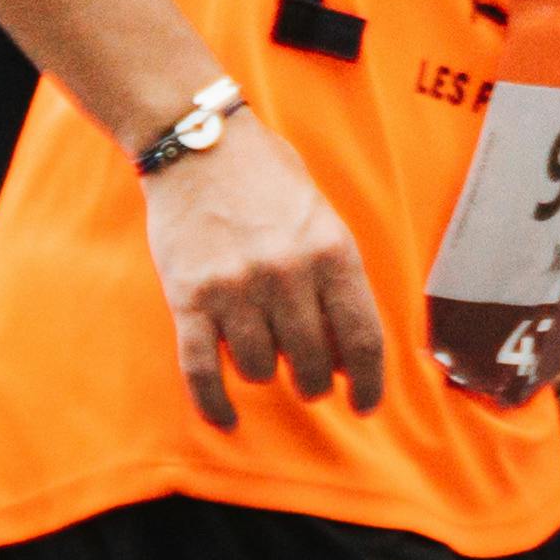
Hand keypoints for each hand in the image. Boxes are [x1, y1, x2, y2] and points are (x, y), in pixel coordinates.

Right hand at [138, 111, 388, 428]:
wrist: (198, 142)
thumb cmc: (266, 176)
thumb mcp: (320, 215)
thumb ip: (336, 275)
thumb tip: (349, 350)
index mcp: (332, 250)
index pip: (362, 339)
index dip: (370, 383)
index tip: (366, 405)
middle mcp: (288, 274)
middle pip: (314, 364)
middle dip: (317, 383)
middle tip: (313, 383)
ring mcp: (235, 289)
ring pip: (260, 370)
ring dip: (266, 374)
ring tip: (265, 356)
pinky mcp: (189, 299)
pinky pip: (203, 372)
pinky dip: (214, 404)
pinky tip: (227, 417)